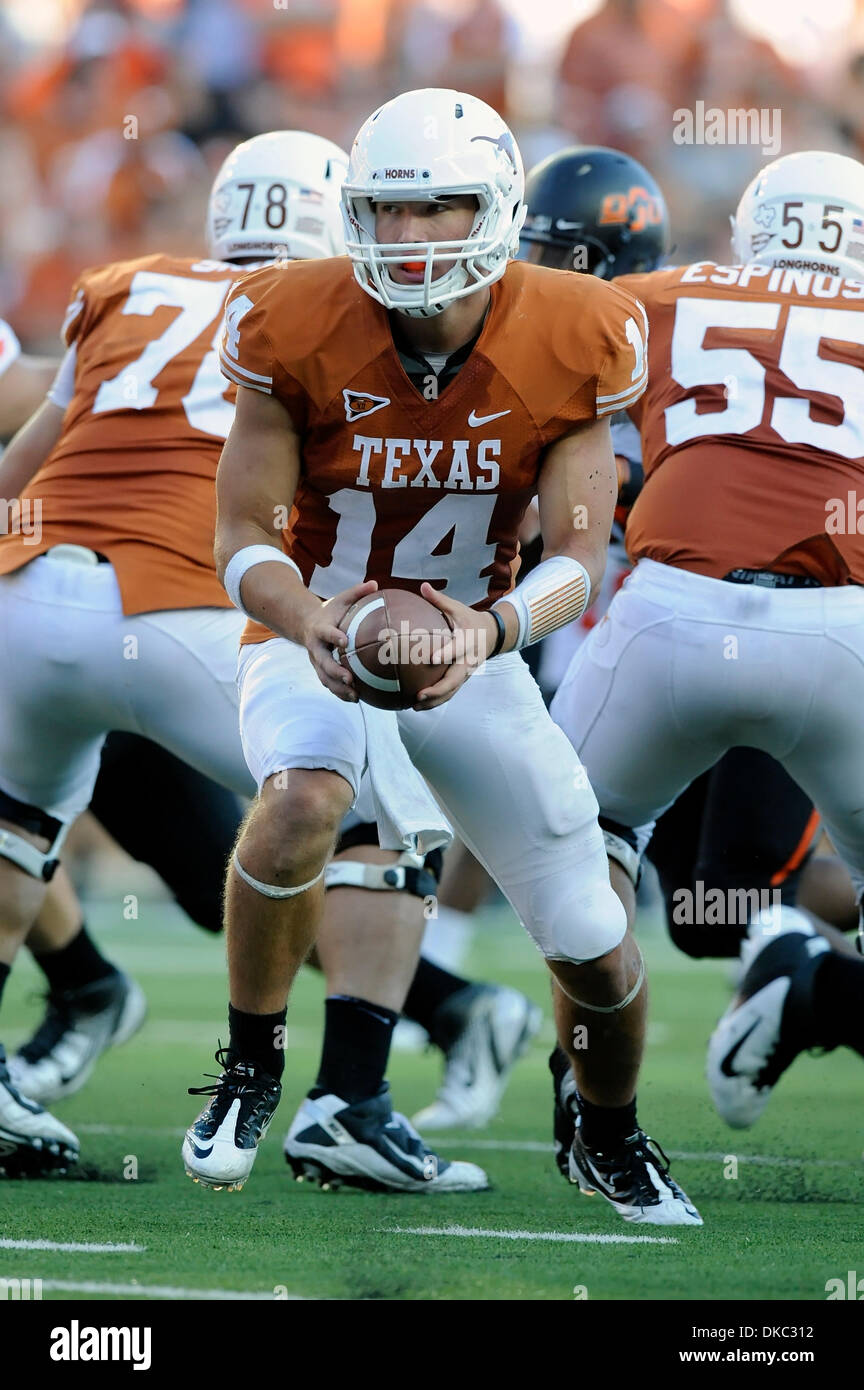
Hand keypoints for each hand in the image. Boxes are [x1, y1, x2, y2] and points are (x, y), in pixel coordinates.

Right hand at [302, 579, 377, 699]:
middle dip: (335, 672)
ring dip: (338, 689)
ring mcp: (316, 662)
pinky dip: (340, 693)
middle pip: (323, 662)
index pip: (326, 633)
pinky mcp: (320, 671)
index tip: (345, 642)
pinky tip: (357, 699)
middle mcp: (316, 648)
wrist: (307, 625)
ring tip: (355, 696)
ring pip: (325, 678)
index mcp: (320, 629)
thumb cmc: (331, 611)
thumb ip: (356, 592)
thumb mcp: (340, 599)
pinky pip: (329, 684)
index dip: (333, 637)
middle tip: (350, 679)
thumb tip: (375, 584)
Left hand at [412, 583, 497, 710]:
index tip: (432, 659)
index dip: (446, 654)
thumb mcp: (458, 608)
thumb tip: (423, 586)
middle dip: (438, 690)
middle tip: (419, 695)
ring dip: (435, 701)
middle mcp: (468, 661)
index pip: (456, 649)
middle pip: (455, 680)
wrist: (492, 635)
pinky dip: (436, 700)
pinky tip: (418, 705)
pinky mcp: (463, 679)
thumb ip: (439, 600)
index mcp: (467, 642)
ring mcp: (467, 673)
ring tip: (414, 706)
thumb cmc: (469, 619)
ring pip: (452, 691)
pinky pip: (450, 692)